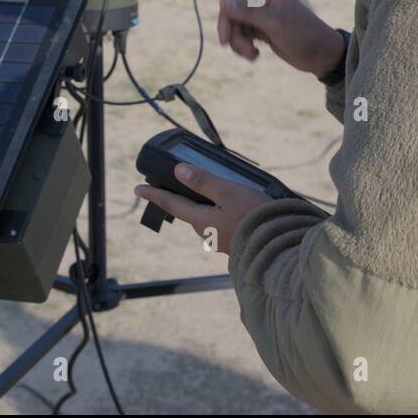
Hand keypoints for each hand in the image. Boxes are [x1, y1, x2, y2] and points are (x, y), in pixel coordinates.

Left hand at [135, 163, 272, 253]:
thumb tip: (179, 171)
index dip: (155, 195)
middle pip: (191, 213)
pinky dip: (222, 214)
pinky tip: (235, 209)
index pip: (172, 204)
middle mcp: (208, 233)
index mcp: (202, 220)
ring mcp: (223, 241)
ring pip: (207, 220)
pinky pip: (222, 226)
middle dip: (184, 201)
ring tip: (214, 194)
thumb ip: (204, 182)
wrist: (279, 246)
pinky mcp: (238, 243)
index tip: (138, 189)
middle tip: (179, 188)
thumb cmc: (253, 217)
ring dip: (206, 207)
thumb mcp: (228, 192)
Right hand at [218, 0, 345, 77]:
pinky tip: (255, 55)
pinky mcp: (263, 30)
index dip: (226, 19)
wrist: (323, 55)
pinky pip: (244, 36)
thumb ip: (249, 12)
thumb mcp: (275, 24)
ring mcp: (263, 16)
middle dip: (235, 35)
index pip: (233, 0)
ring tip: (253, 56)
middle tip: (245, 52)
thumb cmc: (304, 36)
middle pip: (232, 15)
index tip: (226, 40)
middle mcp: (263, 1)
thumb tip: (222, 0)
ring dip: (240, 44)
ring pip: (236, 28)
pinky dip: (245, 47)